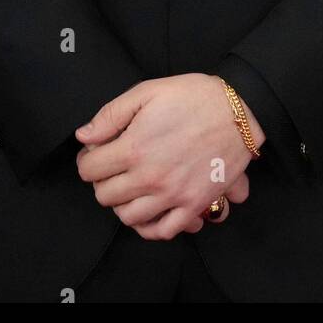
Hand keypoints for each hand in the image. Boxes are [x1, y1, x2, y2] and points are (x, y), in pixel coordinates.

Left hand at [73, 73, 264, 239]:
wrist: (238, 111)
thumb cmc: (194, 97)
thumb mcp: (148, 91)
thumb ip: (111, 115)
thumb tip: (84, 136)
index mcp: (134, 148)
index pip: (89, 169)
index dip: (88, 159)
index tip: (96, 153)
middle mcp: (150, 177)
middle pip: (105, 195)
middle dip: (102, 180)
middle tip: (112, 168)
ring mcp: (172, 195)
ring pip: (128, 217)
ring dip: (122, 203)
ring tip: (130, 187)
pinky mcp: (193, 205)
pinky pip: (163, 231)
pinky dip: (150, 227)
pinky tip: (149, 211)